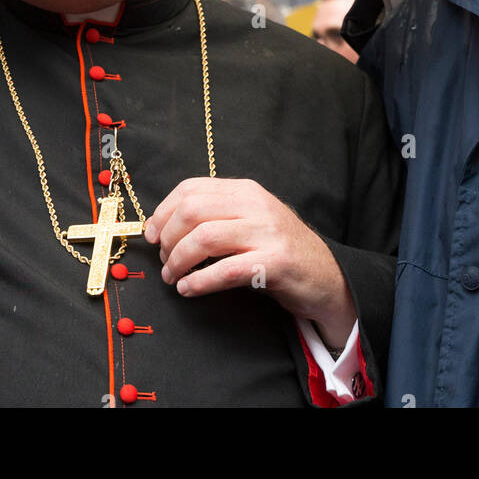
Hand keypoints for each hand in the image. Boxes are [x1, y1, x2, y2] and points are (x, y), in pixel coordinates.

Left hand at [145, 178, 355, 349]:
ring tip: (173, 277)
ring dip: (178, 261)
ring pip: (204, 238)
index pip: (191, 188)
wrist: (326, 276)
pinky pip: (225, 270)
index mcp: (246, 191)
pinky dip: (199, 282)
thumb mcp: (250, 221)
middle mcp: (256, 205)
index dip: (162, 212)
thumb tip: (162, 227)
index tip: (151, 235)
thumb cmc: (280, 251)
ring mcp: (267, 232)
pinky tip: (189, 289)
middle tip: (165, 261)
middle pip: (192, 210)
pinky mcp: (275, 262)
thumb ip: (217, 216)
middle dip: (167, 238)